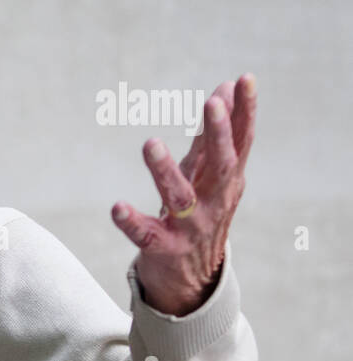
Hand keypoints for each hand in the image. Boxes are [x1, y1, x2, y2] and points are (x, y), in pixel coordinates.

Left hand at [110, 73, 255, 316]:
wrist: (193, 281)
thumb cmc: (200, 215)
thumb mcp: (209, 177)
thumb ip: (213, 137)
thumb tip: (226, 88)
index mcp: (226, 182)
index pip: (241, 143)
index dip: (245, 112)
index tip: (244, 80)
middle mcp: (214, 203)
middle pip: (222, 166)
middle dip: (219, 135)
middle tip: (212, 103)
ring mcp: (190, 228)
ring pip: (180, 197)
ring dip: (165, 171)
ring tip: (150, 144)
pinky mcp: (164, 249)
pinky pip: (146, 235)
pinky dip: (132, 222)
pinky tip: (116, 207)